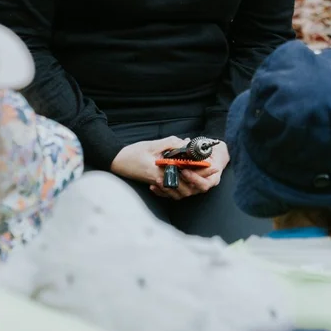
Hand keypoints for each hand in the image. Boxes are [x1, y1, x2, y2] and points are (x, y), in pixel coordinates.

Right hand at [108, 137, 229, 200]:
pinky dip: (180, 184)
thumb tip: (186, 142)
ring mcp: (158, 183)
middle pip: (186, 182)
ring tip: (202, 173)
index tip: (211, 165)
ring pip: (180, 188)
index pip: (186, 172)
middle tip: (213, 169)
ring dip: (191, 181)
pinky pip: (171, 188)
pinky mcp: (155, 183)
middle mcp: (161, 180)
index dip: (200, 169)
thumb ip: (171, 143)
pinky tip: (186, 176)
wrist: (116, 161)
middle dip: (200, 176)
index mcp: (162, 171)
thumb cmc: (132, 153)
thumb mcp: (152, 145)